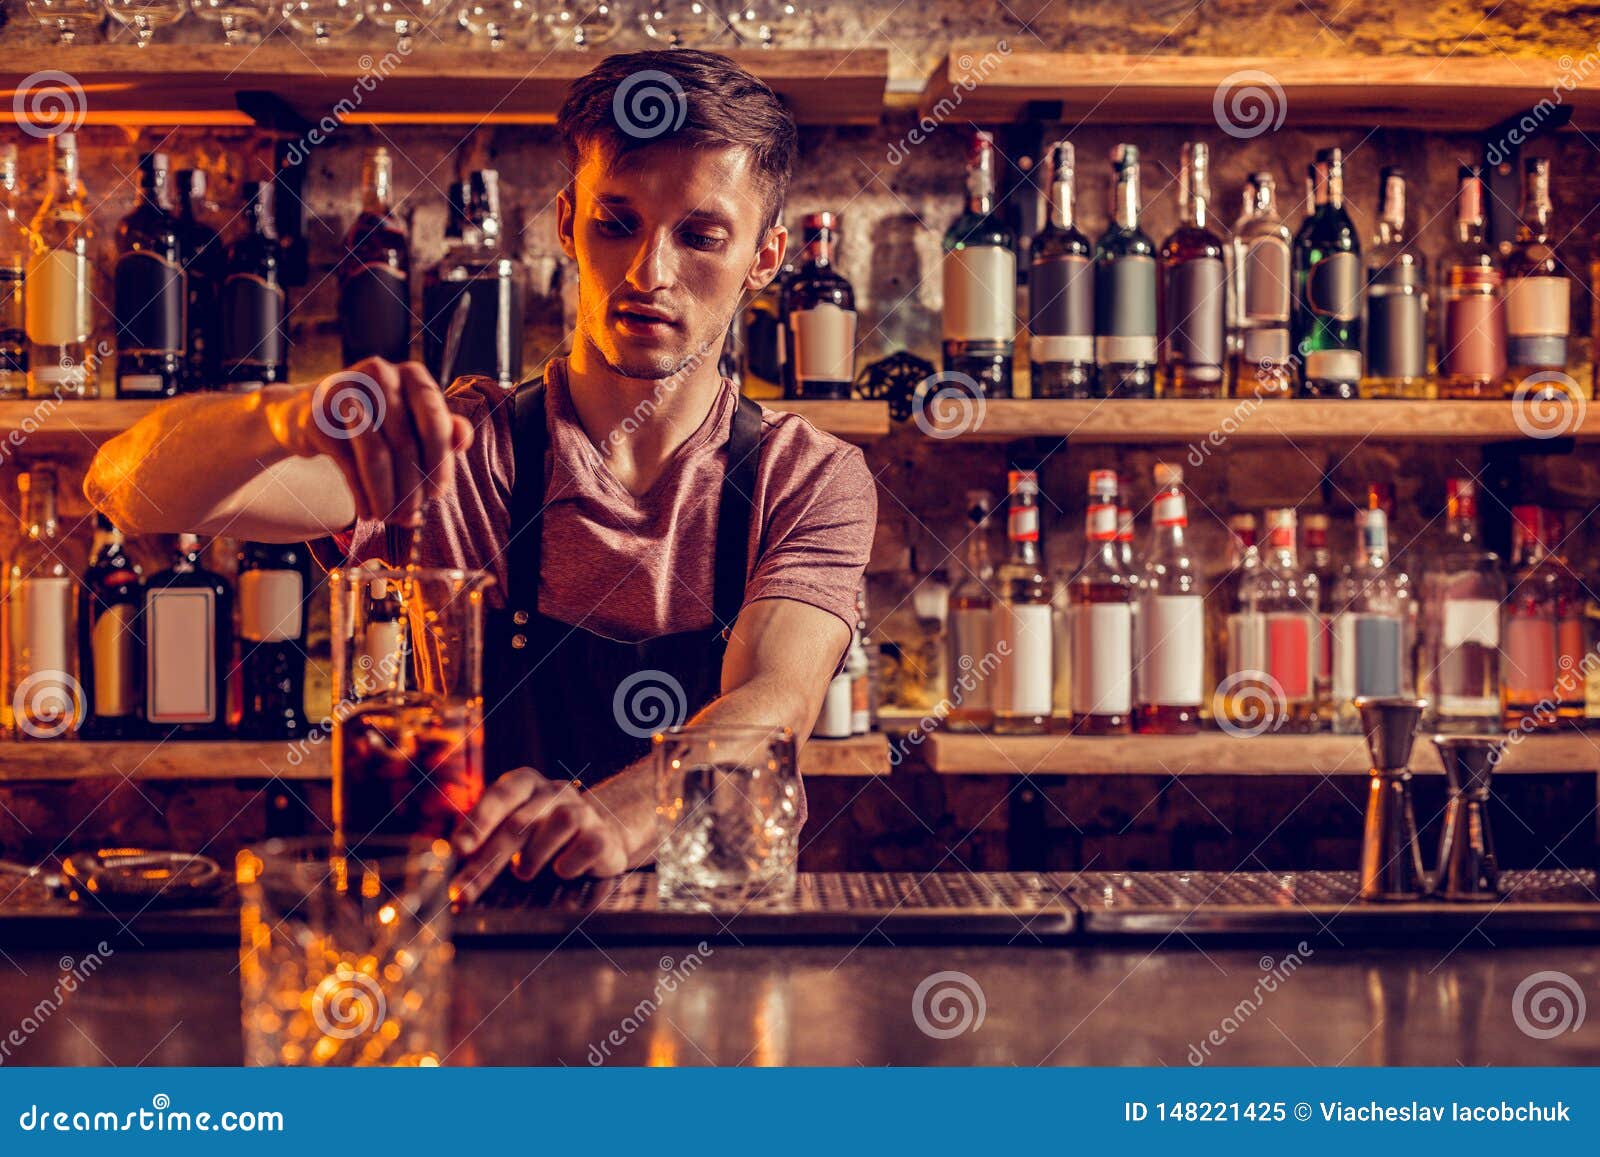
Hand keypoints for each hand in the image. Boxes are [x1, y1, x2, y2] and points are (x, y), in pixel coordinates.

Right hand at [266, 357, 473, 526]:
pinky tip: (367, 513)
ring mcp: (344, 393)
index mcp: (412, 375)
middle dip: (412, 487)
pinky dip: (361, 495)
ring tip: (390, 518)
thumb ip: (444, 430)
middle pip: (406, 444)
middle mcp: (379, 375)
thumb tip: (464, 442)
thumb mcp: (414, 420)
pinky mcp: (317, 419)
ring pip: (377, 457)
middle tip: (412, 514)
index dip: (440, 464)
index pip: (436, 423)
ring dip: (387, 496)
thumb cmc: (377, 419)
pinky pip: (348, 466)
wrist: (312, 412)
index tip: (437, 493)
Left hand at [450, 768, 630, 902]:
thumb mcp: (513, 831)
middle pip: (519, 823)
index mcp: (526, 784)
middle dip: (487, 862)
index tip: (460, 849)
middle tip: (463, 892)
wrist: (599, 840)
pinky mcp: (603, 836)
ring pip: (559, 824)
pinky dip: (569, 865)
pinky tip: (562, 872)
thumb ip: (484, 843)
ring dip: (533, 856)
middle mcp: (554, 791)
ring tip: (523, 872)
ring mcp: (582, 811)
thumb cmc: (542, 839)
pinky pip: (586, 847)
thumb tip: (452, 875)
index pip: (502, 794)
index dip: (480, 821)